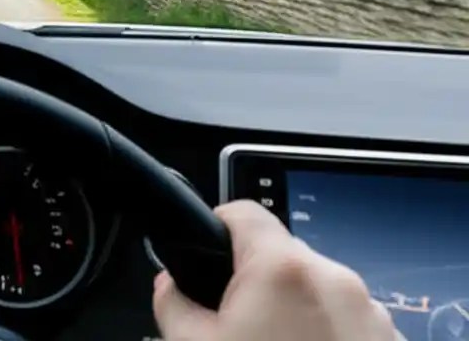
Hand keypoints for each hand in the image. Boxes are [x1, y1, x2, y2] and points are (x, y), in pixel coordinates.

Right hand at [153, 200, 397, 340]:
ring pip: (314, 292)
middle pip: (278, 258)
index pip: (240, 212)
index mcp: (281, 268)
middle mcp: (334, 278)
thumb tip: (171, 287)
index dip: (212, 231)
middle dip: (251, 286)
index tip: (201, 260)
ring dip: (290, 314)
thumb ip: (173, 305)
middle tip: (231, 331)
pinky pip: (345, 323)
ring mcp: (371, 313)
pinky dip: (322, 337)